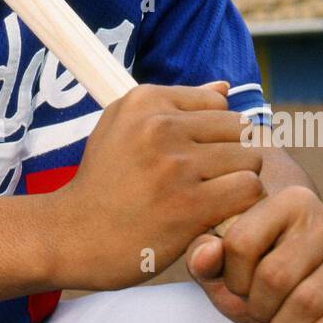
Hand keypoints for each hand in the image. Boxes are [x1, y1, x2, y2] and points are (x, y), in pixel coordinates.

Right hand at [51, 80, 263, 291]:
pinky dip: (242, 205)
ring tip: (218, 198)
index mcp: (145, 101)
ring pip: (250, 158)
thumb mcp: (120, 125)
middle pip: (240, 129)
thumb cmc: (102, 182)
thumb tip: (225, 88)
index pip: (219, 103)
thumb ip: (174, 104)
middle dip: (234, 155)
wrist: (72, 235)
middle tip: (215, 181)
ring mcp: (175, 165)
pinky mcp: (189, 204)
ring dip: (240, 181)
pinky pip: (248, 189)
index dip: (215, 132)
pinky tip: (221, 215)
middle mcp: (160, 126)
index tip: (199, 156)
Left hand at [185, 185, 322, 322]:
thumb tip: (204, 255)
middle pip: (274, 277)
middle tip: (263, 314)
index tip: (240, 287)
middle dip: (259, 309)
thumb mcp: (227, 265)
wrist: (317, 294)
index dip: (232, 279)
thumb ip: (204, 256)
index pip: (240, 243)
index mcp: (288, 201)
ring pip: (309, 301)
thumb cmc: (264, 274)